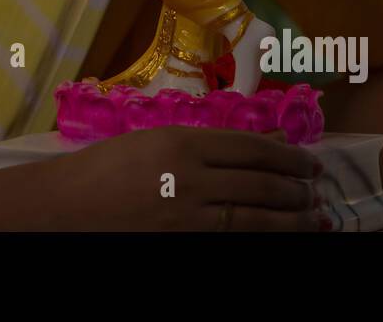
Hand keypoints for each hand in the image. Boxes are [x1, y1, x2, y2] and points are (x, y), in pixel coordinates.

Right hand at [41, 124, 324, 230]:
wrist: (64, 208)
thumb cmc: (105, 168)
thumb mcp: (157, 141)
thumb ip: (212, 141)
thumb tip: (268, 138)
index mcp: (182, 144)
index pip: (252, 148)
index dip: (288, 156)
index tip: (309, 161)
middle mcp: (189, 179)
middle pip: (261, 183)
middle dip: (297, 189)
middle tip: (317, 191)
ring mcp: (187, 217)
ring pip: (256, 217)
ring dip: (293, 219)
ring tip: (317, 218)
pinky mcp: (182, 244)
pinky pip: (235, 240)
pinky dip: (264, 237)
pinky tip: (282, 236)